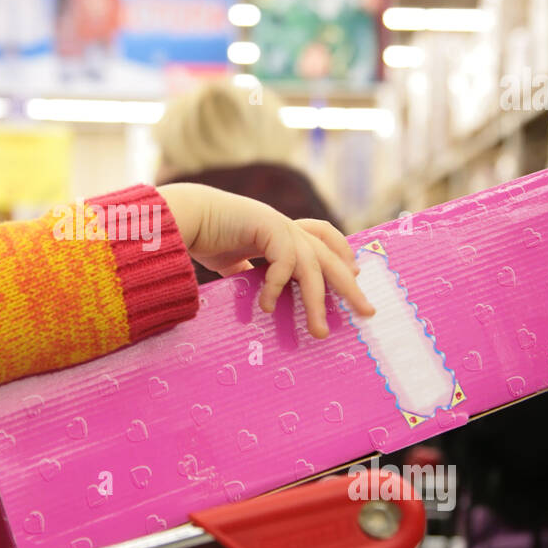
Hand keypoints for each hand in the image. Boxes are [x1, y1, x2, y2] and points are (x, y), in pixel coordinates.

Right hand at [157, 182, 375, 337]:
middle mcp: (285, 225)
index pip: (324, 238)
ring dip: (316, 301)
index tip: (354, 276)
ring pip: (311, 265)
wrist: (181, 217)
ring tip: (318, 331)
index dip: (342, 255)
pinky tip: (266, 306)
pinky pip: (284, 261)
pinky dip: (278, 286)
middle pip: (331, 254)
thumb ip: (250, 273)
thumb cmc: (202, 236)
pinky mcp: (266, 225)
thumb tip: (259, 296)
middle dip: (350, 285)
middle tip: (367, 311)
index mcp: (281, 229)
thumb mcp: (232, 259)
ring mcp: (277, 224)